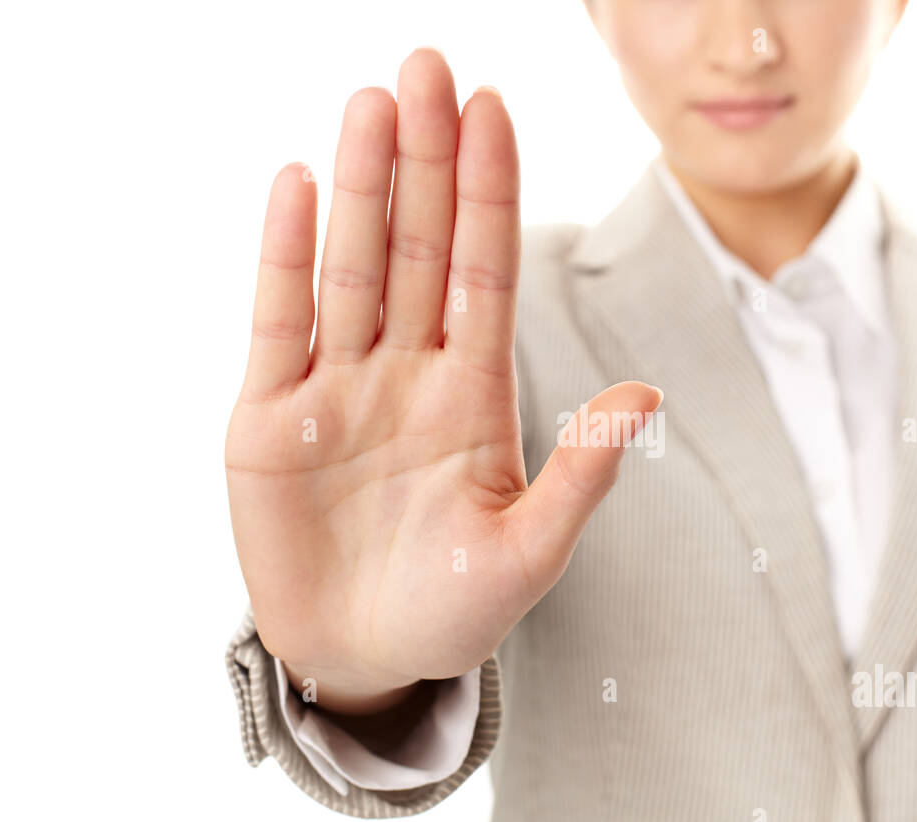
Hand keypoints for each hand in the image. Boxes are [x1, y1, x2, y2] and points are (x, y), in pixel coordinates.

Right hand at [225, 50, 661, 713]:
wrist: (363, 660)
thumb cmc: (453, 610)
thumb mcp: (528, 552)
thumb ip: (581, 474)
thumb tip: (646, 394)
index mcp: (474, 395)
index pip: (485, 273)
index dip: (491, 192)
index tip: (494, 111)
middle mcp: (407, 373)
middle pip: (421, 248)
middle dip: (428, 160)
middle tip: (428, 66)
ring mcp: (337, 388)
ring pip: (353, 267)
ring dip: (363, 187)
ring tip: (373, 104)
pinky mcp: (270, 419)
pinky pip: (280, 324)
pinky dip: (287, 258)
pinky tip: (300, 186)